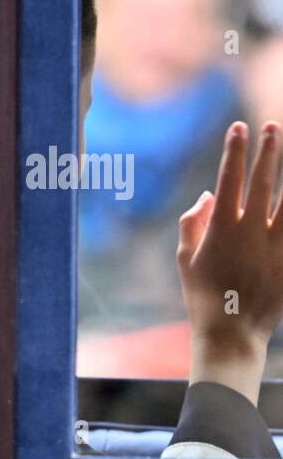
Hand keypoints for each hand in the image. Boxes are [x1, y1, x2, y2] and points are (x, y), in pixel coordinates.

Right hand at [176, 120, 282, 404]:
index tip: (239, 127)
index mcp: (221, 229)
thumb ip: (192, 223)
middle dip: (268, 150)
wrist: (232, 333)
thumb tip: (208, 194)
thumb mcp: (185, 259)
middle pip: (263, 182)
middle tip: (273, 126)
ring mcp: (276, 246)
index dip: (234, 150)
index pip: (229, 178)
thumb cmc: (203, 296)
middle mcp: (251, 232)